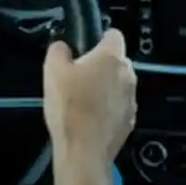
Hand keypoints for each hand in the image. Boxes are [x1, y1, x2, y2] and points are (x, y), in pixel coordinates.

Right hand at [43, 29, 136, 165]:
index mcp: (112, 57)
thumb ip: (58, 50)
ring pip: (119, 85)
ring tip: (84, 102)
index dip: (100, 38)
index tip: (87, 47)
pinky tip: (92, 120)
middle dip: (101, 66)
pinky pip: (119, 106)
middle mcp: (128, 74)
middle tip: (78, 77)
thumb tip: (63, 46)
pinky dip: (109, 109)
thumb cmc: (69, 105)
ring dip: (106, 88)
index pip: (114, 34)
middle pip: (117, 61)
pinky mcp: (131, 120)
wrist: (84, 150)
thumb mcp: (53, 71)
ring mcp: (132, 99)